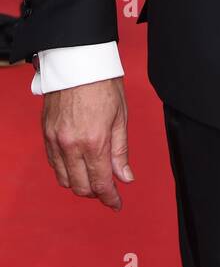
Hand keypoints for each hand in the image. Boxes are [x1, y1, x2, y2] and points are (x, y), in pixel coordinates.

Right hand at [42, 78, 133, 209]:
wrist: (78, 62)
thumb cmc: (103, 84)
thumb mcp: (120, 117)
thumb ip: (120, 151)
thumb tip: (125, 177)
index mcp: (94, 141)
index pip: (100, 183)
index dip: (110, 198)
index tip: (116, 204)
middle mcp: (71, 145)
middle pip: (80, 186)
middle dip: (95, 193)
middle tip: (108, 190)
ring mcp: (56, 140)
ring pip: (64, 179)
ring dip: (79, 184)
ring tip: (93, 177)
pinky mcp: (46, 134)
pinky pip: (53, 164)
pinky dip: (65, 171)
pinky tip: (77, 166)